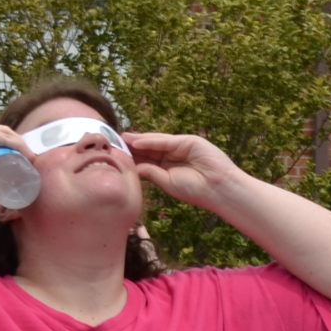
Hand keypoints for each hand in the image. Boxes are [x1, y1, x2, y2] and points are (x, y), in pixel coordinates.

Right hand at [0, 124, 26, 204]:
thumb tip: (0, 182)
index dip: (10, 144)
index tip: (22, 157)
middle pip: (2, 132)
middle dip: (17, 143)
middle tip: (29, 157)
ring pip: (6, 134)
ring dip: (21, 145)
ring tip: (31, 158)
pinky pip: (6, 138)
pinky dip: (19, 146)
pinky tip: (28, 155)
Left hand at [124, 132, 242, 211]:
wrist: (218, 189)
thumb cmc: (195, 190)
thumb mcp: (167, 182)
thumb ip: (151, 173)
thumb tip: (133, 167)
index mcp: (167, 167)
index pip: (146, 159)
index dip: (131, 157)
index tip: (114, 155)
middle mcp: (172, 155)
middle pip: (148, 148)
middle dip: (131, 146)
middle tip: (112, 143)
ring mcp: (180, 146)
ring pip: (155, 142)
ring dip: (138, 140)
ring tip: (120, 139)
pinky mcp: (188, 141)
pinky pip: (166, 141)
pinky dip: (151, 141)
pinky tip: (137, 142)